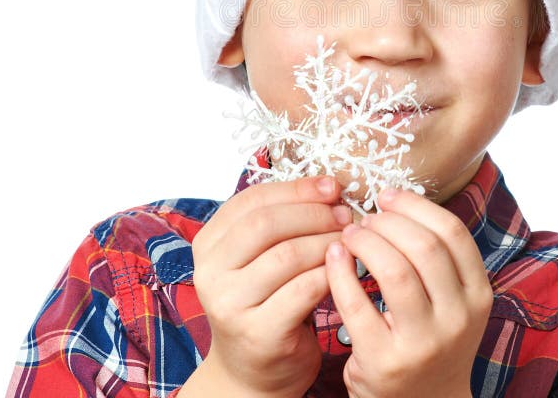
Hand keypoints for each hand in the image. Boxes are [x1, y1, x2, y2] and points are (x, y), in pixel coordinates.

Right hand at [182, 176, 352, 397]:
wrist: (254, 372)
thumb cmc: (267, 301)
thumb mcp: (262, 256)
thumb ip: (283, 222)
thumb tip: (328, 186)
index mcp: (209, 243)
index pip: (253, 200)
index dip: (296, 188)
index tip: (331, 186)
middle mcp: (210, 273)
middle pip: (266, 224)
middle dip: (313, 213)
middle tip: (345, 214)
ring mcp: (230, 305)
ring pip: (287, 255)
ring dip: (326, 242)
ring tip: (348, 240)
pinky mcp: (258, 333)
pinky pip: (302, 291)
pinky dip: (328, 274)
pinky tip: (343, 270)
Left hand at [325, 188, 492, 397]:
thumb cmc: (431, 339)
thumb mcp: (453, 302)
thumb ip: (437, 259)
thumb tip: (395, 201)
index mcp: (478, 295)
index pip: (453, 233)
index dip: (417, 206)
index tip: (388, 196)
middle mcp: (458, 319)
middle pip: (425, 247)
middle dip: (389, 221)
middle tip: (366, 218)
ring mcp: (424, 343)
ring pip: (395, 271)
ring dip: (366, 242)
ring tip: (350, 235)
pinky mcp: (385, 362)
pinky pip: (357, 303)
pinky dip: (340, 272)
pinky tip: (333, 257)